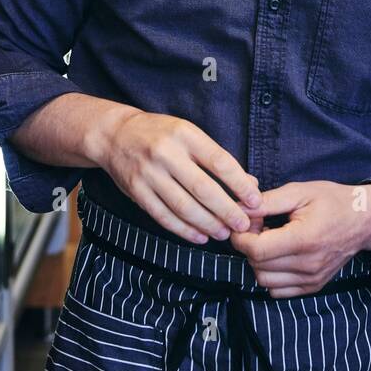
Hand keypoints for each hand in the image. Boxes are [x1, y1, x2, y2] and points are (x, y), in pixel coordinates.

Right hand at [89, 105, 262, 245]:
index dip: (240, 184)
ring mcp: (149, 174)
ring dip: (207, 224)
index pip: (219, 161)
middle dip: (227, 210)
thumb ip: (217, 157)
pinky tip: (199, 236)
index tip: (255, 201)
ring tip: (224, 233)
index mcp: (185, 134)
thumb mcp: (189, 134)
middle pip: (203, 188)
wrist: (115, 135)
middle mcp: (166, 153)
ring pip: (184, 206)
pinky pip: (163, 216)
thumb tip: (250, 184)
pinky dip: (183, 230)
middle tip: (243, 225)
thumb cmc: (160, 134)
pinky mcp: (137, 191)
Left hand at [229, 180, 370, 297]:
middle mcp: (308, 265)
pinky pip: (278, 291)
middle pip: (257, 266)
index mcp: (304, 239)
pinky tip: (278, 255)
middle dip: (249, 246)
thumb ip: (266, 202)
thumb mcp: (299, 192)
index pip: (257, 250)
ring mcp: (312, 279)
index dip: (242, 237)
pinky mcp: (313, 286)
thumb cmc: (332, 201)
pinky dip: (271, 275)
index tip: (244, 223)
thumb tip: (239, 209)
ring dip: (258, 262)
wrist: (364, 220)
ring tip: (268, 240)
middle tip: (257, 227)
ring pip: (265, 281)